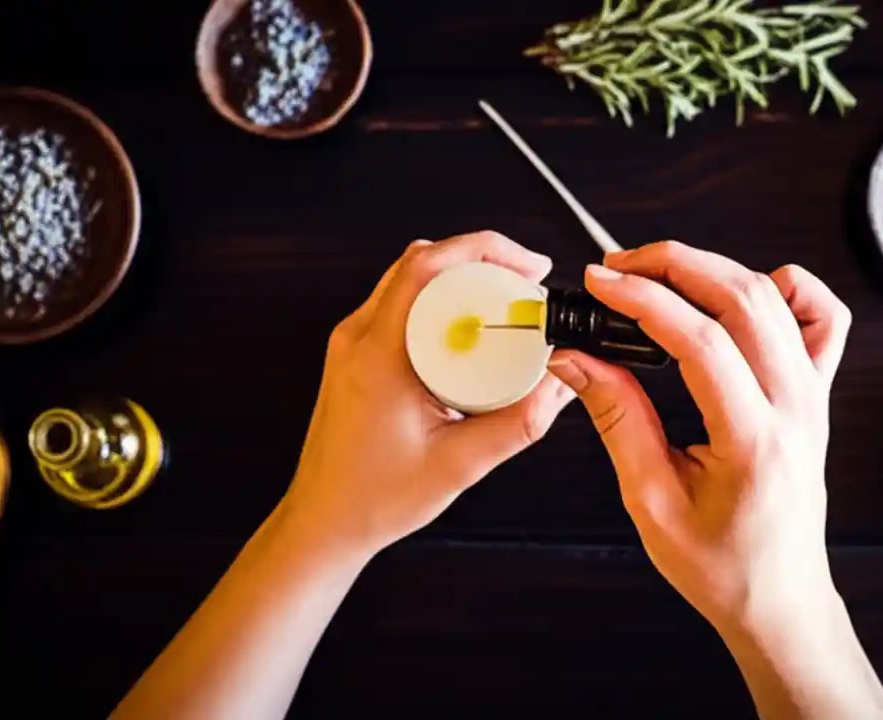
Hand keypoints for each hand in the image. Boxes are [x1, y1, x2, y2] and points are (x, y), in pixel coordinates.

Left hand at [283, 231, 575, 557]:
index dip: (484, 250)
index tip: (528, 266)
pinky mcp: (356, 354)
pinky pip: (402, 307)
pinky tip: (471, 332)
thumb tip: (557, 388)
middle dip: (482, 260)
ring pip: (411, 281)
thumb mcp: (457, 466)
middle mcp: (358, 339)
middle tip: (526, 283)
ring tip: (505, 303)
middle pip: (422, 263)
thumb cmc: (372, 499)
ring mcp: (353, 343)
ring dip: (461, 281)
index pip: (427, 269)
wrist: (324, 521)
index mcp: (377, 356)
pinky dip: (441, 305)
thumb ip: (515, 426)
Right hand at [549, 241, 851, 632]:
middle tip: (617, 267)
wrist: (778, 597)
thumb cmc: (719, 565)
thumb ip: (616, 417)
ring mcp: (814, 397)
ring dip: (712, 269)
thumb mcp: (650, 498)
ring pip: (778, 295)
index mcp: (754, 442)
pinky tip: (741, 291)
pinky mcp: (817, 393)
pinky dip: (786, 287)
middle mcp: (796, 409)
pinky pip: (822, 317)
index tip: (598, 283)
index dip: (644, 300)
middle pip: (745, 299)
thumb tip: (576, 357)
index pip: (703, 341)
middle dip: (673, 265)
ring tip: (656, 274)